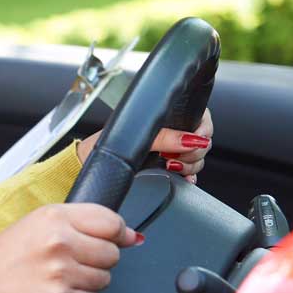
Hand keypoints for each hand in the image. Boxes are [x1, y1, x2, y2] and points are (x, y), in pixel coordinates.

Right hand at [0, 202, 139, 292]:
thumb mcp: (32, 226)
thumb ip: (77, 225)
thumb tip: (130, 236)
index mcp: (52, 216)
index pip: (110, 220)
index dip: (117, 233)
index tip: (115, 240)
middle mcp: (59, 240)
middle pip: (112, 252)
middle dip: (99, 260)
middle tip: (72, 262)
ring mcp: (60, 270)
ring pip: (105, 278)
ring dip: (89, 281)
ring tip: (59, 277)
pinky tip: (54, 292)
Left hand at [76, 108, 213, 183]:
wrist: (90, 165)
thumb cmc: (106, 143)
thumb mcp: (134, 135)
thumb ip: (163, 135)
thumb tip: (189, 139)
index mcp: (163, 117)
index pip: (199, 116)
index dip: (203, 128)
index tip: (195, 139)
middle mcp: (169, 132)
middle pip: (202, 140)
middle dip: (196, 150)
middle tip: (176, 155)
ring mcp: (170, 150)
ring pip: (198, 157)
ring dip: (191, 164)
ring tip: (171, 165)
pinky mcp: (167, 167)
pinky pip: (190, 172)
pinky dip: (189, 176)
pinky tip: (182, 177)